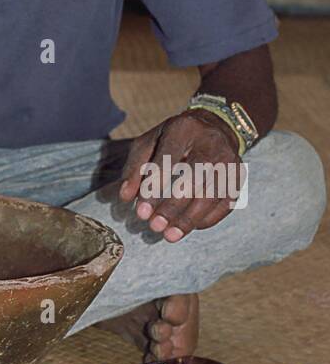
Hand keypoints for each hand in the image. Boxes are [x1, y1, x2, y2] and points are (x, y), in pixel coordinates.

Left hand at [118, 111, 243, 241]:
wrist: (214, 128)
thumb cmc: (173, 139)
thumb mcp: (149, 143)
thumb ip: (135, 168)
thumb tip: (125, 197)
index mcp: (184, 128)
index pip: (168, 159)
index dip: (154, 188)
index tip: (141, 212)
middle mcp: (211, 143)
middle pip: (194, 178)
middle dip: (173, 206)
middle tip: (155, 226)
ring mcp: (228, 161)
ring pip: (211, 195)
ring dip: (189, 219)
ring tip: (169, 235)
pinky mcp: (237, 178)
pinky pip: (225, 204)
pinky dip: (206, 219)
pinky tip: (187, 228)